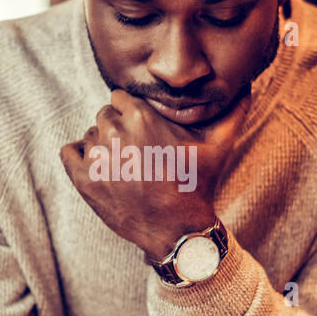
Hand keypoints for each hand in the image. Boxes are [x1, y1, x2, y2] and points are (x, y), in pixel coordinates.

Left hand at [59, 89, 249, 261]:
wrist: (178, 230)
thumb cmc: (197, 184)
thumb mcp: (218, 145)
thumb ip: (232, 110)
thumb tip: (247, 84)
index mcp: (141, 116)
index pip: (120, 98)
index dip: (131, 112)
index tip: (143, 129)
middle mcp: (115, 132)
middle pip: (104, 115)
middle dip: (118, 129)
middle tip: (136, 151)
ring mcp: (97, 157)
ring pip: (90, 134)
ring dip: (102, 145)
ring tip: (123, 165)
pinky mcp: (84, 179)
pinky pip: (69, 152)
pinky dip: (80, 157)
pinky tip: (100, 169)